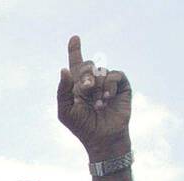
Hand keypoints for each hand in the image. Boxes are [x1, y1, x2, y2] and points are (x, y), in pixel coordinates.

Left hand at [57, 35, 131, 160]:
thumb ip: (62, 91)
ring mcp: (107, 84)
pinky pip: (115, 75)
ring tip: (98, 103)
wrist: (102, 138)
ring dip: (97, 86)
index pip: (76, 65)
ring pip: (101, 70)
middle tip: (84, 88)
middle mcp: (93, 82)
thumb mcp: (66, 111)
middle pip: (88, 64)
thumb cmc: (82, 127)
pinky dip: (109, 86)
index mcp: (77, 86)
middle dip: (85, 74)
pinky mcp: (122, 86)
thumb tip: (64, 69)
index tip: (74, 38)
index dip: (75, 51)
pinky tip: (107, 98)